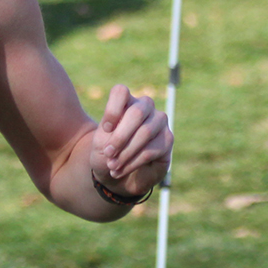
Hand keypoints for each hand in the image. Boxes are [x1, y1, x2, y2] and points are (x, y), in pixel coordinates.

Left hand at [88, 85, 171, 200]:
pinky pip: (151, 150)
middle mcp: (145, 107)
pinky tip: (122, 170)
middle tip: (108, 154)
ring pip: (145, 132)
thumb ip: (106, 130)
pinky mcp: (168, 140)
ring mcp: (159, 122)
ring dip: (126, 153)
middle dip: (120, 137)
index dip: (112, 110)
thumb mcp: (99, 141)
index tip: (105, 129)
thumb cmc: (107, 153)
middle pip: (136, 113)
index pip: (121, 92)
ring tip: (113, 166)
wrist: (116, 175)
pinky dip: (133, 162)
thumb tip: (108, 121)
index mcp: (126, 102)